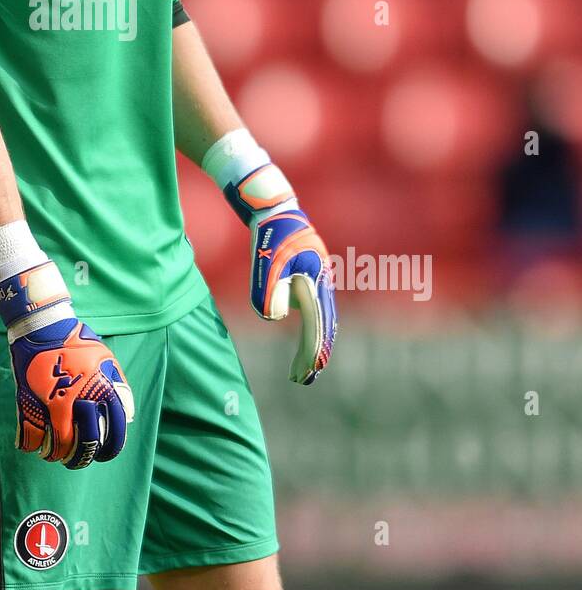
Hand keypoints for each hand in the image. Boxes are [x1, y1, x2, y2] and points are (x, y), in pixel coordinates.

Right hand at [8, 310, 134, 468]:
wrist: (42, 328)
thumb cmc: (76, 342)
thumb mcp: (106, 359)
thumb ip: (117, 386)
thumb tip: (127, 414)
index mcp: (100, 391)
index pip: (114, 431)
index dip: (111, 449)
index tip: (104, 454)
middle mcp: (77, 401)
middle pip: (84, 445)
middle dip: (80, 458)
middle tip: (76, 459)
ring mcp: (52, 404)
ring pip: (56, 446)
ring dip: (56, 455)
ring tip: (56, 454)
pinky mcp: (29, 403)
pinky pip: (30, 437)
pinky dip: (32, 446)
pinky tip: (36, 445)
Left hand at [225, 164, 337, 385]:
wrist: (276, 210)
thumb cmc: (271, 236)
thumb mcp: (266, 263)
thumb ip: (267, 290)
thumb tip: (272, 318)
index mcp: (315, 281)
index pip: (316, 323)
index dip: (313, 349)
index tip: (308, 372)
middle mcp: (322, 284)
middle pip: (323, 326)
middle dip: (314, 354)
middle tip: (304, 379)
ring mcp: (319, 282)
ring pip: (320, 320)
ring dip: (313, 344)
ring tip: (302, 370)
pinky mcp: (310, 280)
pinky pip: (314, 311)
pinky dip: (312, 330)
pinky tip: (305, 343)